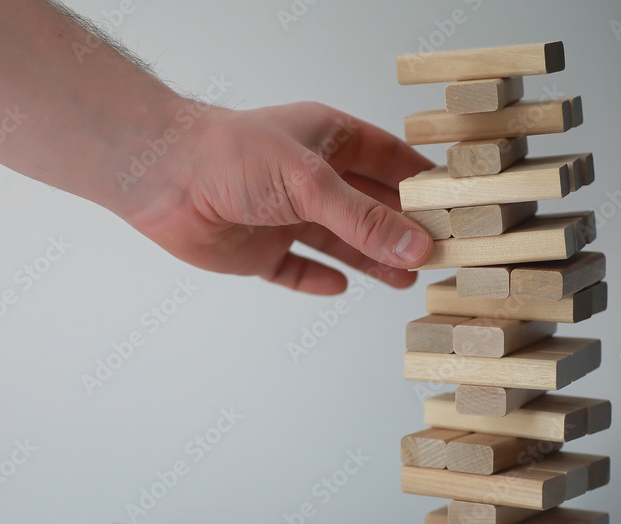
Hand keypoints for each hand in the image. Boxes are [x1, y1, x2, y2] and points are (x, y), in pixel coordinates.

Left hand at [120, 101, 434, 294]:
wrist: (162, 179)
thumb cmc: (232, 156)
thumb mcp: (311, 183)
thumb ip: (364, 220)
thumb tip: (417, 247)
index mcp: (329, 141)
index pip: (391, 162)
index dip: (423, 185)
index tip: (458, 208)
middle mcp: (310, 178)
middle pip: (369, 208)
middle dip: (402, 231)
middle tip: (441, 254)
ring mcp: (284, 215)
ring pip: (339, 241)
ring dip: (371, 259)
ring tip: (407, 278)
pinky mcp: (258, 248)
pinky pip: (295, 267)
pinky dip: (316, 277)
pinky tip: (339, 285)